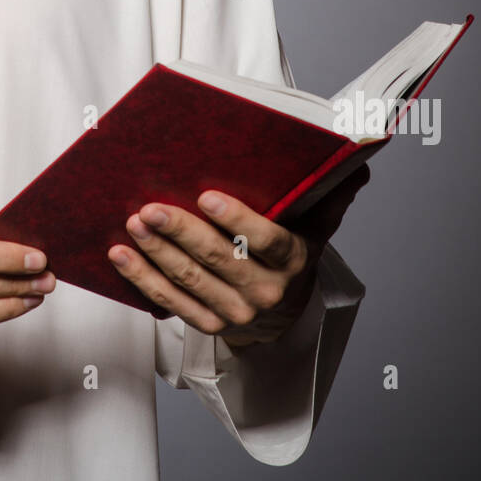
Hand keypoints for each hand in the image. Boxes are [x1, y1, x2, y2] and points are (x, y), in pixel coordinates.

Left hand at [107, 165, 369, 345]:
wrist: (284, 313)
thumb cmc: (292, 252)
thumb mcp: (317, 224)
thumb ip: (331, 191)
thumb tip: (359, 154)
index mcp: (293, 260)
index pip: (265, 240)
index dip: (236, 219)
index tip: (207, 195)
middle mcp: (266, 291)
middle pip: (219, 261)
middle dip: (182, 232)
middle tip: (151, 207)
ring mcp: (236, 314)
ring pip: (191, 282)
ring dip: (157, 253)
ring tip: (133, 224)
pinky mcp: (210, 326)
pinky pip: (171, 303)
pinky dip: (144, 279)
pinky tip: (121, 256)